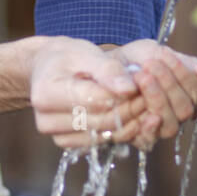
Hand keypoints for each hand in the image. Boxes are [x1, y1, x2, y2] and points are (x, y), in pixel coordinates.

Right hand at [30, 37, 159, 151]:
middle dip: (131, 107)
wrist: (46, 69)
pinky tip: (131, 116)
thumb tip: (129, 89)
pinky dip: (119, 131)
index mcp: (46, 93)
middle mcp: (46, 119)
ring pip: (104, 135)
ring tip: (143, 102)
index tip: (144, 81)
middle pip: (101, 121)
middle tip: (149, 93)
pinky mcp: (66, 142)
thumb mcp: (85, 53)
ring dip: (129, 121)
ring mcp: (55, 134)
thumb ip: (108, 70)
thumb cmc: (66, 57)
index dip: (125, 94)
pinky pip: (100, 142)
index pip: (96, 100)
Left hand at [109, 39, 196, 142]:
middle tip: (149, 66)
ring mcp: (160, 127)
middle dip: (168, 85)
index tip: (163, 54)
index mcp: (188, 92)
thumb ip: (185, 64)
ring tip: (141, 78)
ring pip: (171, 125)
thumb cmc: (134, 59)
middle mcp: (178, 113)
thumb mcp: (155, 53)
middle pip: (185, 109)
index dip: (184, 74)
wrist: (104, 69)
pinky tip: (144, 114)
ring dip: (158, 101)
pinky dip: (148, 129)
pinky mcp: (140, 137)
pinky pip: (149, 140)